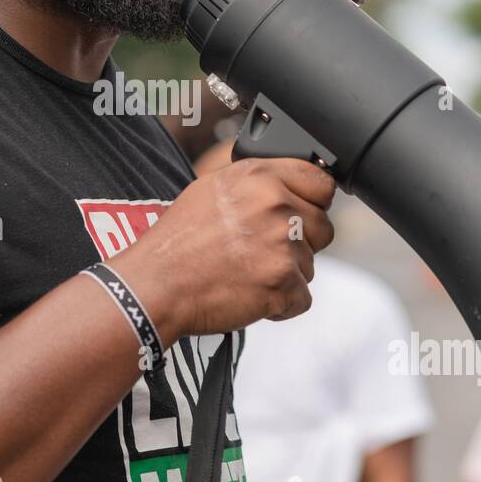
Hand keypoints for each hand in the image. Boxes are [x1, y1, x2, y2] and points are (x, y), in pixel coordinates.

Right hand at [115, 156, 334, 338]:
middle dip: (302, 243)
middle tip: (263, 252)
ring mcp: (282, 244)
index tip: (303, 214)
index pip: (321, 182)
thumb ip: (257, 184)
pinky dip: (280, 304)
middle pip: (323, 227)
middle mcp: (275, 204)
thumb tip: (289, 189)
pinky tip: (249, 294)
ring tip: (246, 273)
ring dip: (285, 275)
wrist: (156, 285)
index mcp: (259, 176)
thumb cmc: (178, 241)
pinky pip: (302, 298)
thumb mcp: (212, 190)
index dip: (313, 202)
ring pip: (310, 265)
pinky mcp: (283, 282)